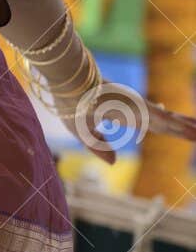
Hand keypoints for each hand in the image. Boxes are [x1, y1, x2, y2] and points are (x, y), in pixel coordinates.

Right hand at [56, 80, 195, 165]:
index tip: (179, 129)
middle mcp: (136, 112)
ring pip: (171, 122)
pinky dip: (181, 126)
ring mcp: (140, 109)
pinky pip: (167, 119)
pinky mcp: (142, 108)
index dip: (166, 127)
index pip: (151, 124)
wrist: (70, 87)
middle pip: (166, 124)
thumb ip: (99, 148)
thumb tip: (115, 163)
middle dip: (183, 130)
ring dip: (188, 128)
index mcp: (124, 116)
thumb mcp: (84, 134)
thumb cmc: (73, 106)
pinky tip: (194, 131)